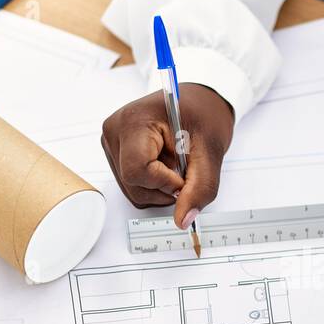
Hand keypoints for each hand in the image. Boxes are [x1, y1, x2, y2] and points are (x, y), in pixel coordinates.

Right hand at [100, 83, 234, 227]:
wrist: (199, 104)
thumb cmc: (204, 115)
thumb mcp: (210, 150)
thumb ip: (200, 188)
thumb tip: (183, 219)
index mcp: (133, 121)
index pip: (137, 171)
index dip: (165, 182)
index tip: (185, 173)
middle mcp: (115, 132)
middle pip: (133, 185)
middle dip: (164, 187)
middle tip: (184, 167)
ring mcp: (112, 144)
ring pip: (133, 191)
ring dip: (160, 188)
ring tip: (174, 162)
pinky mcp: (117, 155)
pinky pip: (133, 187)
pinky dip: (154, 186)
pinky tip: (165, 166)